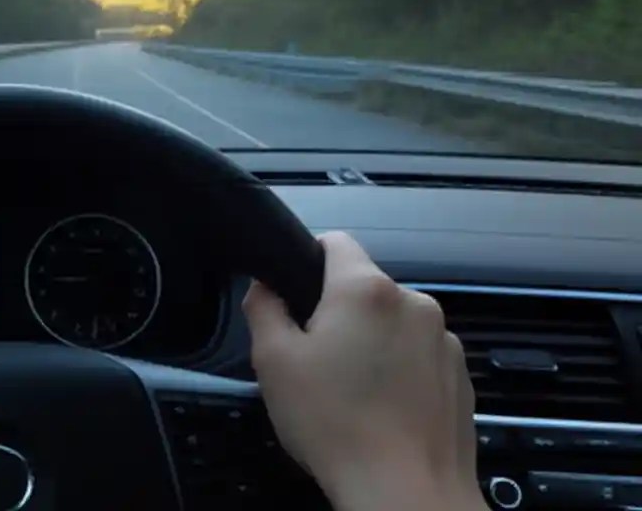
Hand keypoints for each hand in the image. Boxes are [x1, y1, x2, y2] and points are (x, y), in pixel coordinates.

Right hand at [242, 232, 485, 510]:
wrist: (405, 492)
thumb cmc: (334, 423)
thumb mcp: (273, 362)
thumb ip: (264, 308)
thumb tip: (266, 287)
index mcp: (365, 289)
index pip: (335, 241)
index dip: (308, 261)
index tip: (294, 299)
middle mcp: (414, 303)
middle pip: (364, 288)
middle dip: (338, 314)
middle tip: (313, 360)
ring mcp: (445, 340)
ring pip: (393, 324)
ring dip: (373, 343)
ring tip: (351, 392)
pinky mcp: (462, 375)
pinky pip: (420, 356)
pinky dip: (400, 371)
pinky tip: (382, 410)